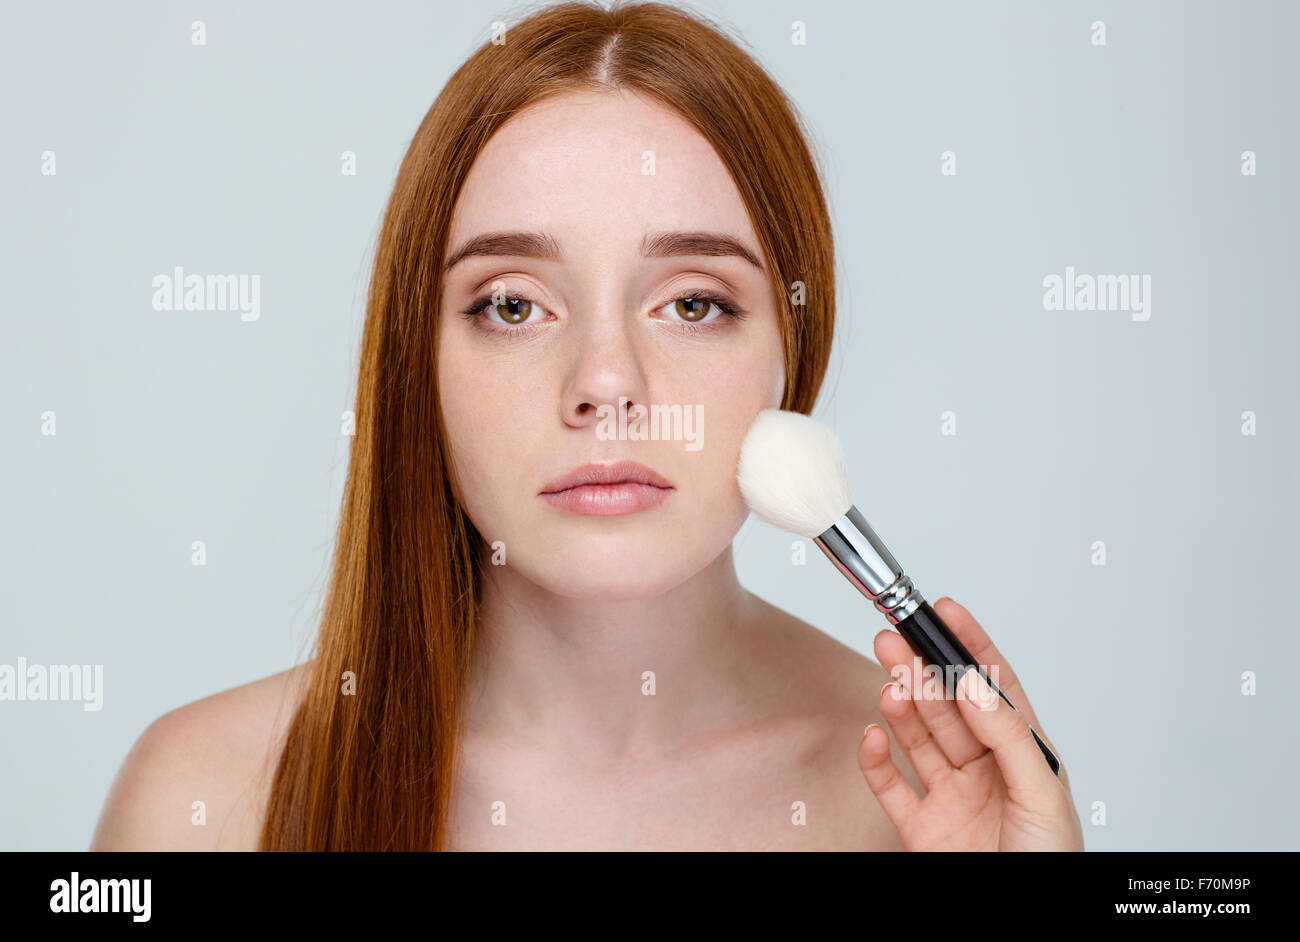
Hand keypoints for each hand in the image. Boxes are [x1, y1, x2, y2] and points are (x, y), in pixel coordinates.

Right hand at [858, 597, 1083, 850]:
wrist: (1022, 925)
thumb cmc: (1051, 868)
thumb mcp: (1041, 793)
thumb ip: (1006, 735)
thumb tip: (974, 684)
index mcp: (1023, 757)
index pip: (995, 687)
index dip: (970, 645)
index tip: (946, 610)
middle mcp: (985, 771)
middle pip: (947, 706)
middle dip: (922, 668)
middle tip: (895, 638)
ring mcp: (950, 798)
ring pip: (917, 738)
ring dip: (900, 707)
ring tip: (888, 682)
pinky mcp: (921, 829)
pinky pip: (891, 786)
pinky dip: (876, 760)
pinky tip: (873, 736)